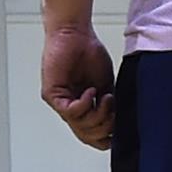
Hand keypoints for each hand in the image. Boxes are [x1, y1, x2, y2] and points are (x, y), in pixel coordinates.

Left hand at [41, 21, 118, 149]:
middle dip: (104, 128)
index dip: (106, 138)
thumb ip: (110, 105)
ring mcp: (60, 103)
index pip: (92, 135)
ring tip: (105, 98)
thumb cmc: (89, 53)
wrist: (76, 33)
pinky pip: (69, 112)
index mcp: (83, 107)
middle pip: (86, 135)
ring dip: (97, 115)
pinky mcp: (51, 95)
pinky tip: (91, 91)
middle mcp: (70, 108)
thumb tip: (119, 125)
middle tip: (113, 112)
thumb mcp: (106, 85)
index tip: (119, 128)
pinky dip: (84, 105)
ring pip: (79, 126)